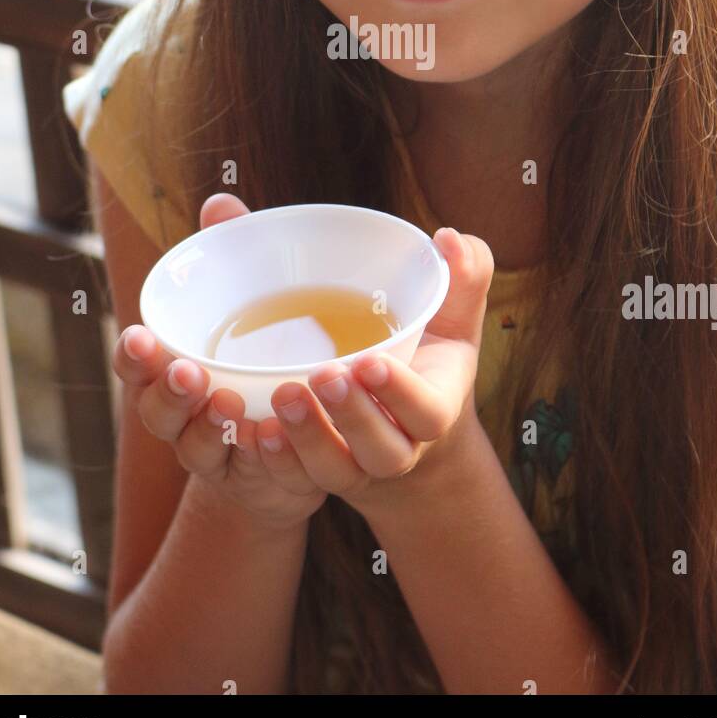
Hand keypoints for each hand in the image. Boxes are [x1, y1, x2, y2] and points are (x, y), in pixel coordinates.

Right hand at [112, 193, 328, 533]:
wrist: (285, 448)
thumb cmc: (254, 361)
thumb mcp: (246, 306)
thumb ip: (230, 255)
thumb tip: (220, 201)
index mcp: (171, 372)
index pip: (136, 366)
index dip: (133, 356)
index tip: (140, 336)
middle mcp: (183, 418)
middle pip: (156, 412)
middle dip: (166, 392)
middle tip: (185, 370)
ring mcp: (217, 454)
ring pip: (197, 449)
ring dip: (208, 427)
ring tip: (228, 404)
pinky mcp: (259, 480)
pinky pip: (256, 473)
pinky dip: (262, 457)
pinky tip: (275, 438)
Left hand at [263, 226, 493, 517]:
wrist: (403, 422)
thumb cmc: (430, 355)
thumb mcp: (453, 316)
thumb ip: (464, 274)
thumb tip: (449, 238)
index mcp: (434, 406)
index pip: (428, 412)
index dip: (402, 394)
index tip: (370, 361)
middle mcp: (399, 445)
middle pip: (383, 450)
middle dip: (353, 417)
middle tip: (322, 374)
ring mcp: (357, 465)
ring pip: (335, 470)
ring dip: (308, 440)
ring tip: (282, 397)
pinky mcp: (316, 469)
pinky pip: (296, 479)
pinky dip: (275, 459)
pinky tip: (252, 429)